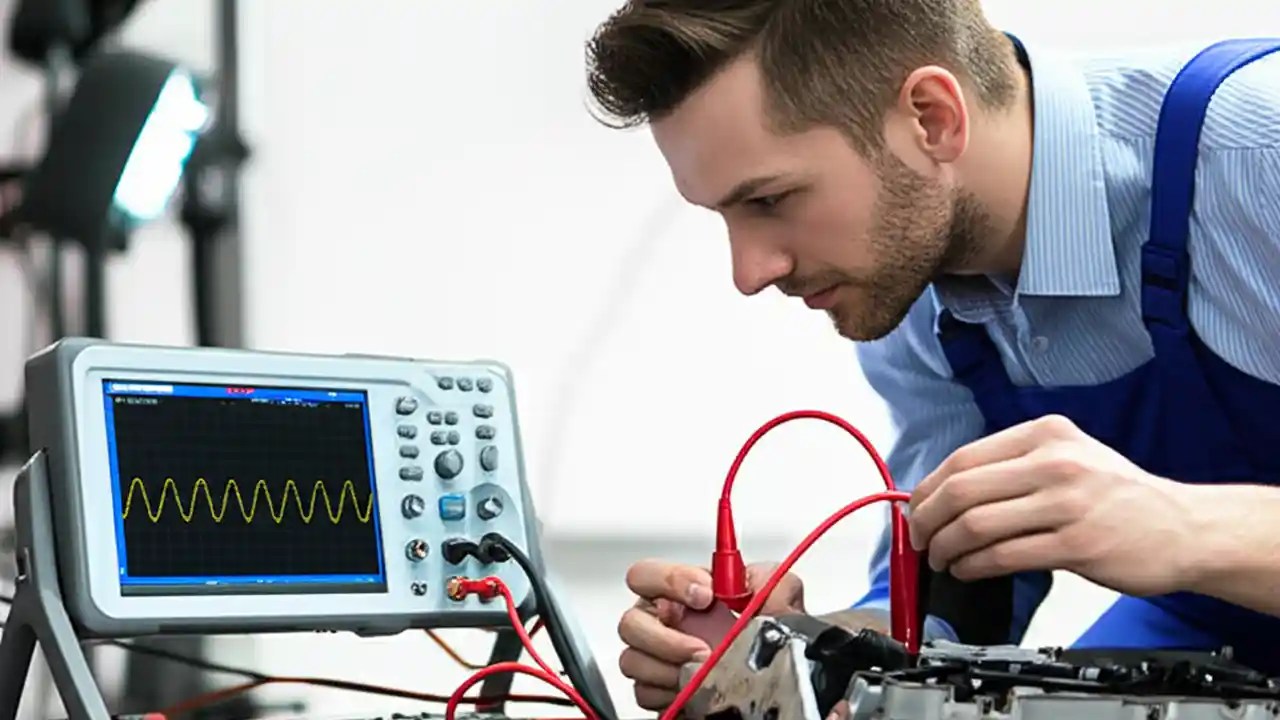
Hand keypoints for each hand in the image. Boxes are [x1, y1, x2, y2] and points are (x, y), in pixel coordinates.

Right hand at [617, 559, 802, 710]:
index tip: (705, 596)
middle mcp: (659, 621)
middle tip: (702, 648)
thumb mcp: (777, 597)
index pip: (646, 574)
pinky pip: (644, 692)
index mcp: (678, 592)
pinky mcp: (655, 688)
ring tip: (703, 671)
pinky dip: (669, 693)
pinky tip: (694, 690)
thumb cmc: (764, 634)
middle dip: (667, 638)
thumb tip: (752, 577)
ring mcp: (653, 656)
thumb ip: (768, 578)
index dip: (670, 582)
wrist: (768, 677)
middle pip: (630, 622)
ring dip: (669, 669)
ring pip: (633, 660)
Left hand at [907, 414, 1198, 597]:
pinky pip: (1004, 556)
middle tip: (919, 540)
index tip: (916, 510)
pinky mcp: (1077, 545)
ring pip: (977, 525)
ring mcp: (1067, 503)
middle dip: (927, 520)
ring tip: (942, 560)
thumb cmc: (1119, 496)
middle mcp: (1055, 461)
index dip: (928, 489)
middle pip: (962, 490)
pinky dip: (973, 566)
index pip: (963, 459)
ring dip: (947, 548)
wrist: (1185, 527)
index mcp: (1045, 433)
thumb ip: (1013, 465)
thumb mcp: (1069, 456)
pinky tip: (967, 570)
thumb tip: (946, 491)